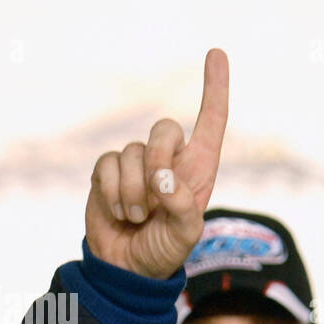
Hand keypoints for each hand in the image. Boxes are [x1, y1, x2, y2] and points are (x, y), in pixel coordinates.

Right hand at [85, 48, 228, 278]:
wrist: (127, 268)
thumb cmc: (163, 251)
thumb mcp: (184, 236)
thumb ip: (183, 208)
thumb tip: (164, 180)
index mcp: (198, 171)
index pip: (211, 123)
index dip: (215, 89)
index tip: (216, 54)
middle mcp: (169, 161)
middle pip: (166, 128)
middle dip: (160, 160)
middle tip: (157, 198)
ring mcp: (138, 164)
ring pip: (133, 153)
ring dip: (134, 192)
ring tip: (138, 217)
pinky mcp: (108, 171)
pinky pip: (107, 165)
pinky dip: (112, 192)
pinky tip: (119, 212)